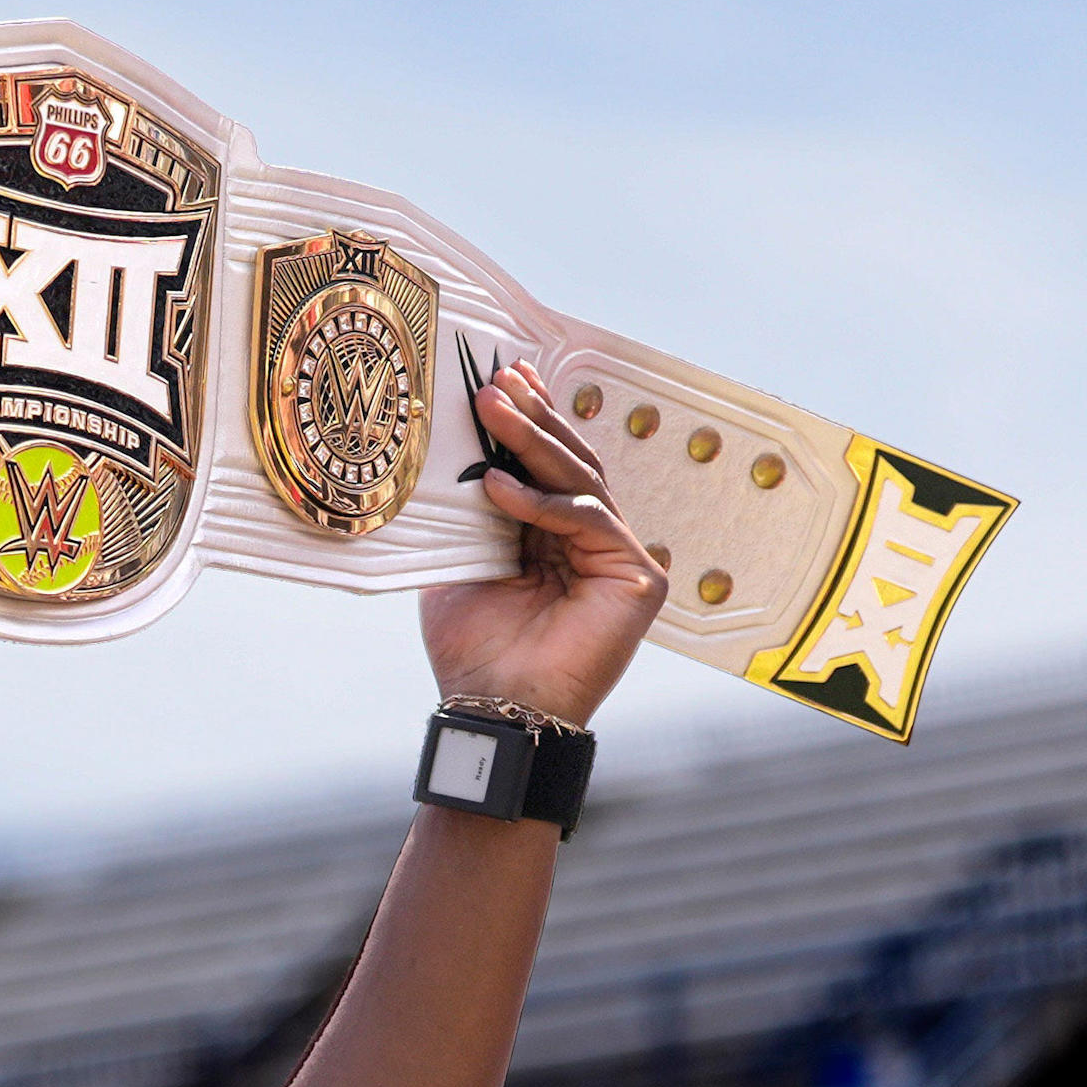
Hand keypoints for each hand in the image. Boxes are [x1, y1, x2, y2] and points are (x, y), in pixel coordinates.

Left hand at [417, 360, 665, 729]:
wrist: (492, 708)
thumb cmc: (473, 650)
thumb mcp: (458, 565)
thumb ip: (465, 515)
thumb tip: (448, 456)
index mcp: (553, 539)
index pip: (548, 467)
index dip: (529, 421)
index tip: (500, 378)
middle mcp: (592, 544)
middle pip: (570, 465)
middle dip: (532, 418)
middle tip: (495, 381)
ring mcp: (619, 559)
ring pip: (581, 482)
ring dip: (534, 442)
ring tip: (492, 409)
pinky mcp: (638, 578)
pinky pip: (589, 520)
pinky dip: (543, 502)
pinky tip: (498, 488)